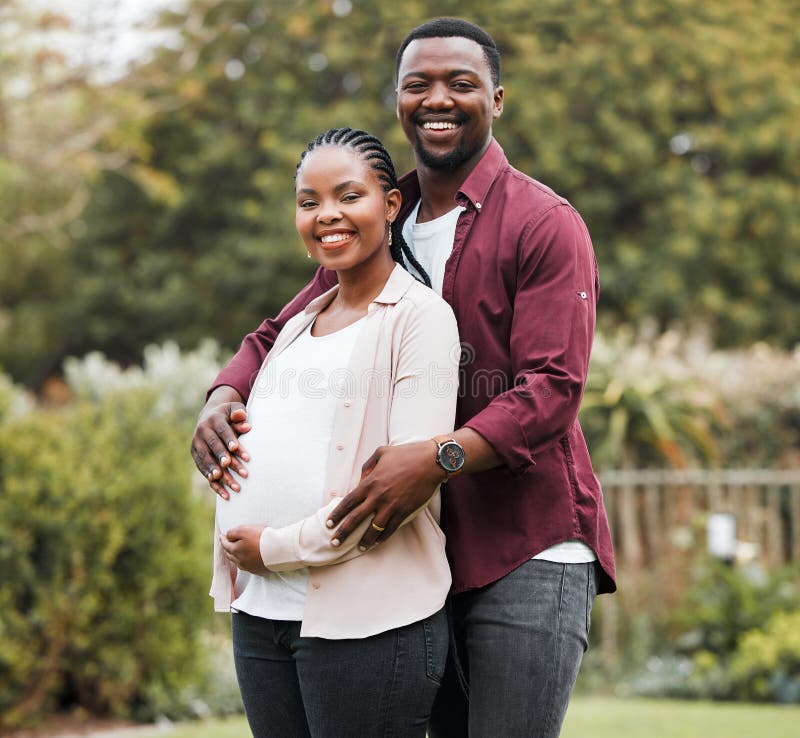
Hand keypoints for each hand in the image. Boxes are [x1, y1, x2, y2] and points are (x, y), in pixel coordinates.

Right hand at [190, 386, 251, 498]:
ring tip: (232, 484)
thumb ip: (239, 415)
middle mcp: (202, 432)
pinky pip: (203, 470)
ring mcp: (197, 444)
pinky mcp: (195, 455)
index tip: (235, 448)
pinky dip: (214, 482)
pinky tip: (225, 494)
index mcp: (213, 419)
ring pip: (207, 460)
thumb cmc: (228, 414)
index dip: (228, 439)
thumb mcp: (233, 409)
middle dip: (222, 457)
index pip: (222, 430)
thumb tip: (247, 425)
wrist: (209, 416)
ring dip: (218, 472)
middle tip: (232, 466)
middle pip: (213, 446)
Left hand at [220, 525, 268, 573]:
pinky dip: (246, 562)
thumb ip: (232, 533)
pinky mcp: (259, 570)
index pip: (225, 544)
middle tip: (227, 544)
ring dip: (236, 557)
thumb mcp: (244, 530)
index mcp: (235, 550)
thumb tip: (227, 536)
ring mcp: (250, 567)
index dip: (223, 539)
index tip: (221, 536)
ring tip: (236, 552)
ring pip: (239, 562)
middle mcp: (240, 561)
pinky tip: (249, 559)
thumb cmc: (261, 538)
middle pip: (230, 555)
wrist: (278, 550)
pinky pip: (249, 567)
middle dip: (228, 549)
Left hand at [327, 441, 444, 548]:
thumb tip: (361, 479)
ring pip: (374, 528)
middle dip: (343, 532)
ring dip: (365, 540)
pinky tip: (378, 542)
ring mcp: (392, 505)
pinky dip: (383, 537)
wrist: (430, 461)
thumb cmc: (406, 454)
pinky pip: (391, 528)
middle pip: (356, 519)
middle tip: (334, 542)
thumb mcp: (382, 452)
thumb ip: (367, 466)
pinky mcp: (405, 511)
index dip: (337, 514)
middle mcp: (378, 496)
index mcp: (370, 482)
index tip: (329, 524)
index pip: (348, 502)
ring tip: (359, 548)